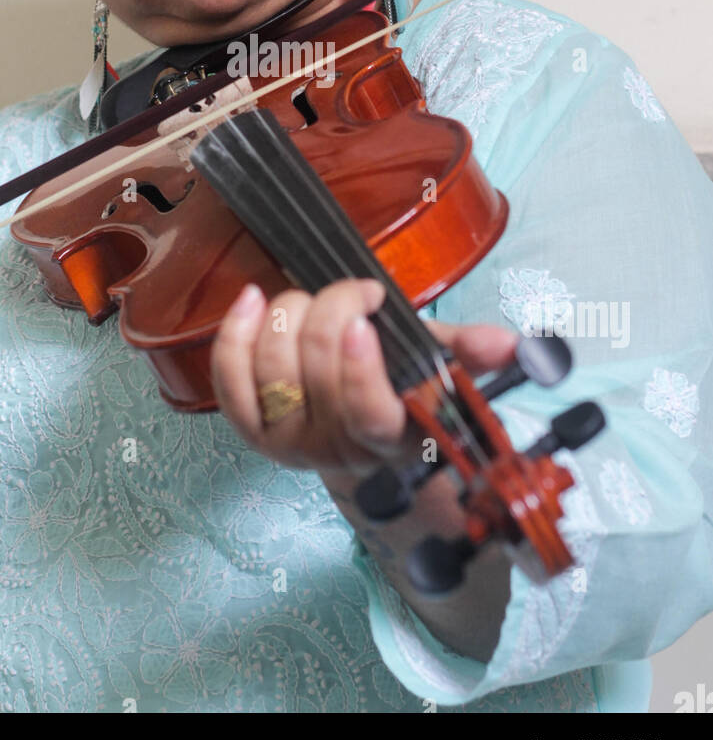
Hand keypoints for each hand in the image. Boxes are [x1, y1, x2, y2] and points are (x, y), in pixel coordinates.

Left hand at [210, 277, 517, 478]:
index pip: (369, 414)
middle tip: (355, 291)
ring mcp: (288, 442)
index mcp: (390, 438)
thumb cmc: (398, 385)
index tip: (364, 320)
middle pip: (315, 371)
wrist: (354, 422)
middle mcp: (336, 448)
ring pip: (272, 367)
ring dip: (289, 314)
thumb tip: (509, 343)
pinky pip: (229, 379)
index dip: (359, 368)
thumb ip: (470, 351)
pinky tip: (251, 300)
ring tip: (311, 298)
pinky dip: (235, 332)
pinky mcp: (251, 429)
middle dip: (331, 310)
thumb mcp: (437, 364)